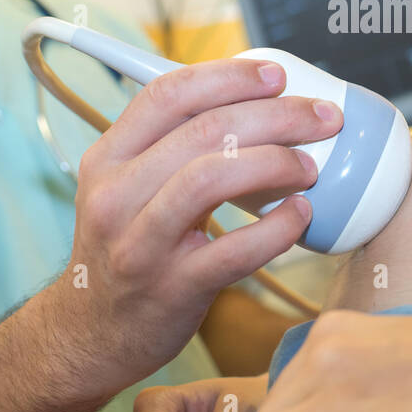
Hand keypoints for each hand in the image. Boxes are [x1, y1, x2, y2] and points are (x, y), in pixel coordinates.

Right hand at [52, 58, 342, 398]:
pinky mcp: (171, 288)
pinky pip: (234, 249)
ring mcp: (140, 243)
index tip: (277, 75)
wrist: (90, 336)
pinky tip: (301, 215)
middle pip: (202, 129)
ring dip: (274, 162)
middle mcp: (115, 195)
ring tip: (309, 167)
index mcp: (107, 158)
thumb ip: (172, 147)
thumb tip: (256, 106)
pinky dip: (277, 228)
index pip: (168, 94)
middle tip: (321, 118)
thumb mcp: (126, 189)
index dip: (229, 76)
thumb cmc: (127, 251)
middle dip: (275, 115)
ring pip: (210, 178)